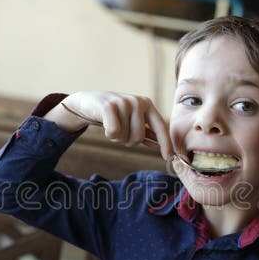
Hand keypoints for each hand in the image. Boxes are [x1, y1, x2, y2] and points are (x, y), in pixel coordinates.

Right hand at [46, 91, 172, 160]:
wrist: (89, 101)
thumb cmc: (114, 114)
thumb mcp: (133, 120)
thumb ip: (146, 132)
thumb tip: (160, 146)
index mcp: (147, 105)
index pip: (161, 127)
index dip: (166, 144)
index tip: (169, 157)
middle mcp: (138, 102)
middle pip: (138, 138)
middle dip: (127, 141)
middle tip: (120, 131)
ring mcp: (124, 103)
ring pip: (124, 137)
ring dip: (116, 137)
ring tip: (112, 125)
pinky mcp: (109, 107)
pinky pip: (113, 133)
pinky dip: (108, 134)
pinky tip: (104, 124)